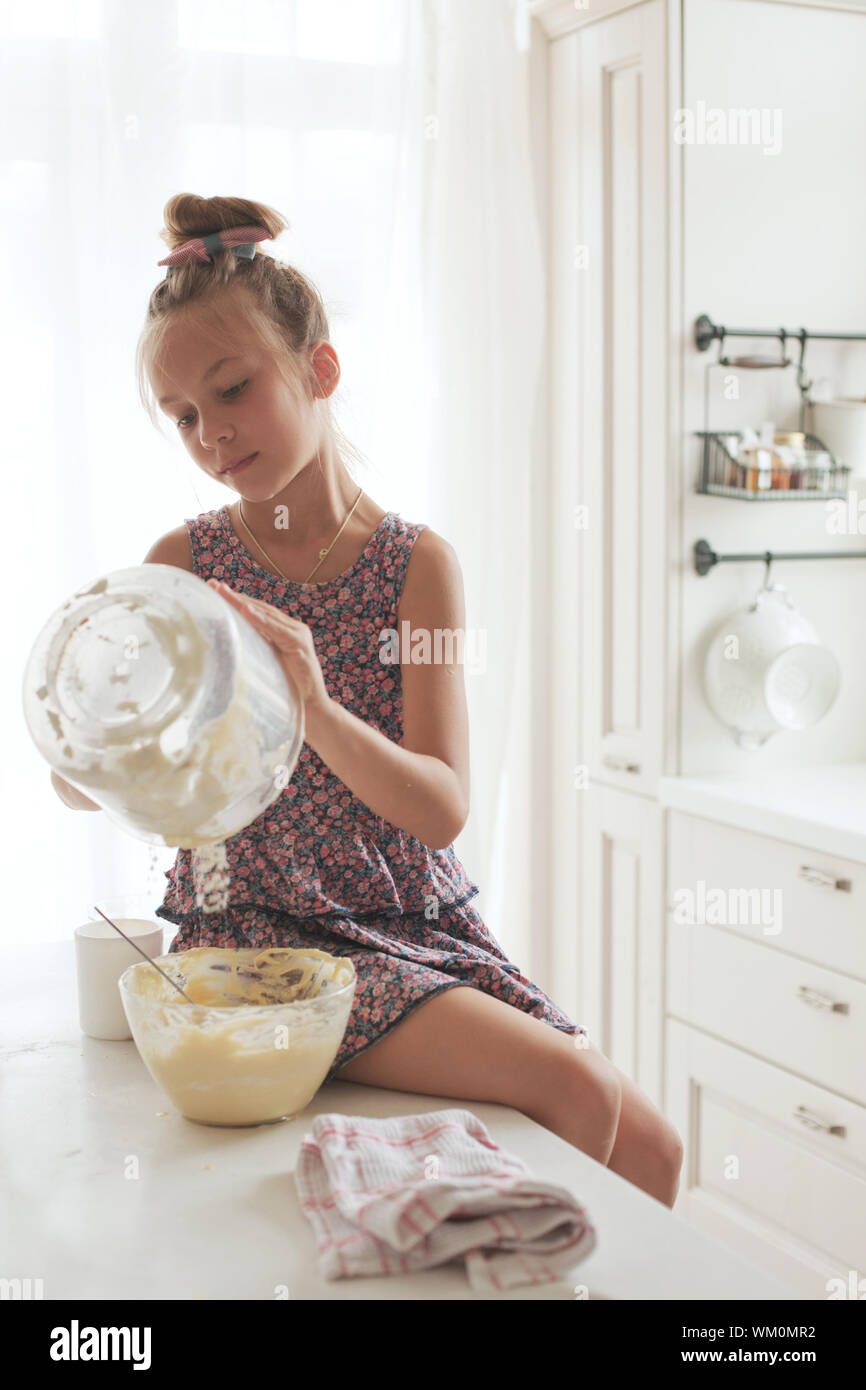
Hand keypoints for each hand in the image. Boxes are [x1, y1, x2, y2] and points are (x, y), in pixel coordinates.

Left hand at [206, 579, 330, 718]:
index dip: (237, 600)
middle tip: (213, 585)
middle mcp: (294, 629)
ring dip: (242, 602)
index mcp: (285, 632)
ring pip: (266, 615)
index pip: (258, 611)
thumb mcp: (268, 665)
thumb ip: (256, 651)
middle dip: (235, 596)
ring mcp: (298, 635)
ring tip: (223, 592)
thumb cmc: (288, 690)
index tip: (215, 588)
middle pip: (260, 608)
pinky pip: (276, 630)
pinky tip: (245, 609)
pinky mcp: (300, 646)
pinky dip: (260, 619)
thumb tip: (227, 646)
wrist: (313, 708)